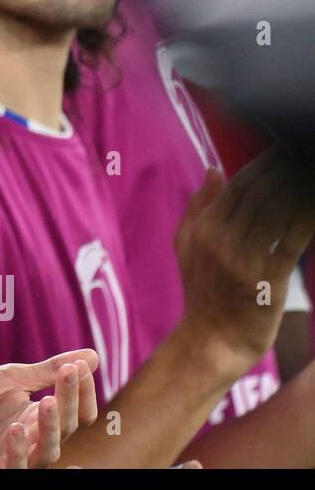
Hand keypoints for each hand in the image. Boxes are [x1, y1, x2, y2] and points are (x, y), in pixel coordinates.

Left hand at [0, 349, 99, 468]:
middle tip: (68, 372)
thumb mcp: (6, 379)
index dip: (82, 389)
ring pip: (48, 450)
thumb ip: (45, 371)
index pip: (76, 409)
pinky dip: (18, 450)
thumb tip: (93, 355)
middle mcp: (34, 438)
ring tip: (47, 400)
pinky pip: (16, 468)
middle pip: (66, 426)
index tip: (81, 364)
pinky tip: (15, 429)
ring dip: (50, 426)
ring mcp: (17, 457)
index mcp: (37, 415)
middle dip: (69, 398)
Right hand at [175, 153, 314, 377]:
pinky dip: (305, 220)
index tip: (283, 150)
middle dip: (285, 172)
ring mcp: (244, 262)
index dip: (264, 165)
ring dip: (297, 191)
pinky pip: (292, 242)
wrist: (214, 339)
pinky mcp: (269, 281)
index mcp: (203, 230)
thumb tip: (213, 170)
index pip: (238, 186)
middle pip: (261, 196)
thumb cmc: (202, 290)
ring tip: (308, 176)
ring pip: (278, 214)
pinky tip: (312, 205)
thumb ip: (199, 206)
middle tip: (301, 155)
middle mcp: (221, 242)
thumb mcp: (186, 245)